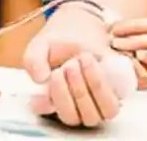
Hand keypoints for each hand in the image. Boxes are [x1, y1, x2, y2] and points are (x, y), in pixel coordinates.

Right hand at [23, 6, 130, 126]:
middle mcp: (72, 110)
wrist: (80, 28)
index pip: (48, 114)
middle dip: (70, 91)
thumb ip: (33, 61)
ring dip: (87, 89)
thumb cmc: (57, 44)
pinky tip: (91, 62)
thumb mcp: (39, 47)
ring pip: (93, 115)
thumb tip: (40, 79)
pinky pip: (111, 105)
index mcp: (50, 102)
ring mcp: (93, 108)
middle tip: (68, 65)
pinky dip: (101, 85)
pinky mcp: (113, 99)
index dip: (54, 99)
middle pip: (72, 118)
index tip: (53, 75)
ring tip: (80, 61)